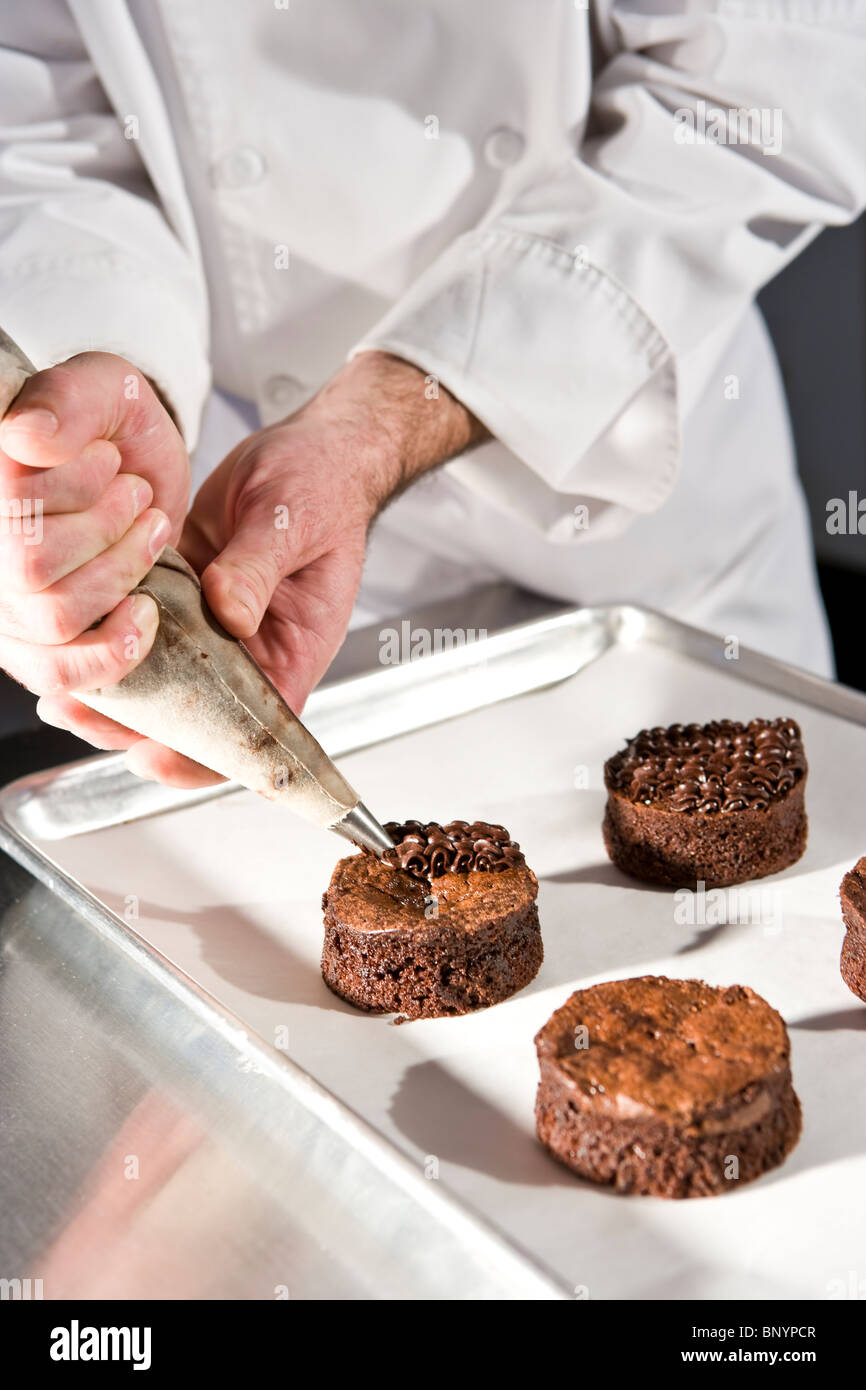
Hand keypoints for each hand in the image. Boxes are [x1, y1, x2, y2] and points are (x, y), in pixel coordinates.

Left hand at [32, 351, 484, 787]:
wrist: (312, 450)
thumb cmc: (323, 486)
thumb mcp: (293, 523)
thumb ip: (258, 569)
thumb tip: (230, 613)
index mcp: (293, 649)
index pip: (255, 727)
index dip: (206, 756)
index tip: (155, 757)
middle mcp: (253, 649)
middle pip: (198, 715)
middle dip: (140, 727)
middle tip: (84, 714)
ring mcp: (216, 626)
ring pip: (165, 679)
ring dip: (120, 689)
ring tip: (67, 692)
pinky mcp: (186, 597)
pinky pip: (147, 632)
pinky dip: (114, 638)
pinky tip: (77, 638)